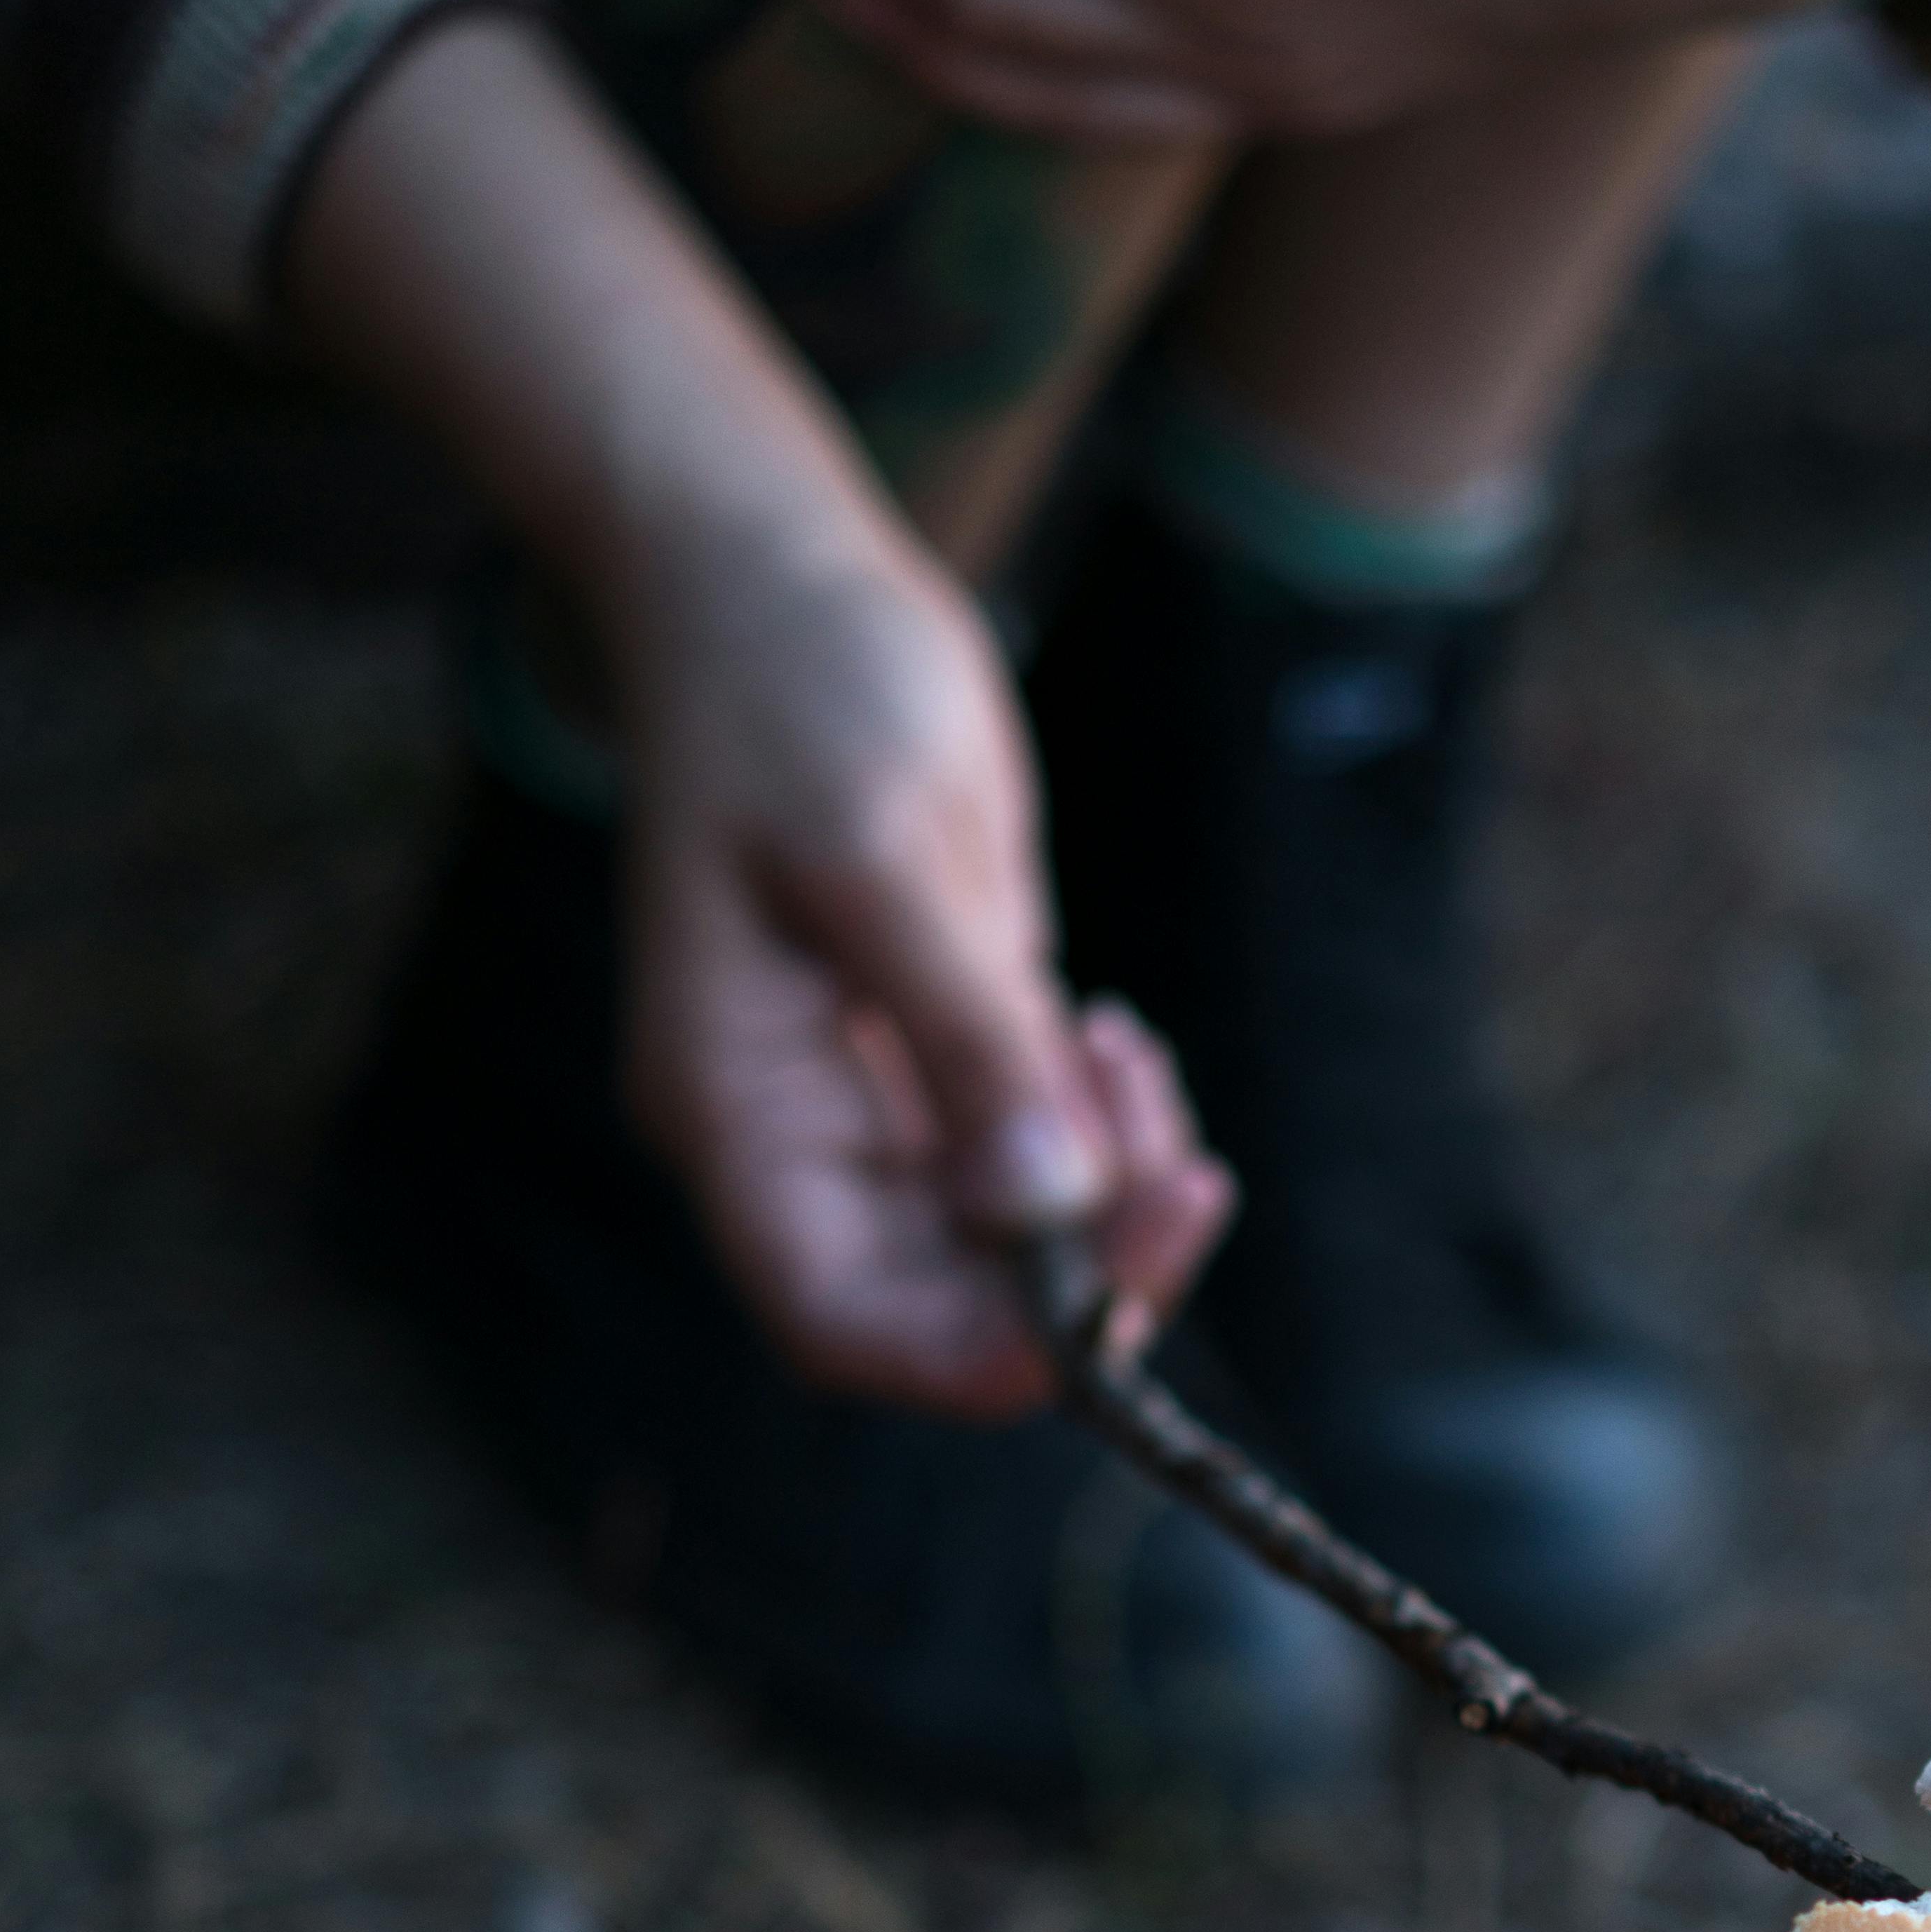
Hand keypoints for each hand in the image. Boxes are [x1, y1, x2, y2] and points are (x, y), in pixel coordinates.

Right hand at [617, 512, 1227, 1412]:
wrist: (775, 575)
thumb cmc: (792, 687)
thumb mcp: (880, 851)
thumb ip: (966, 1037)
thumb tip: (1047, 1203)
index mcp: (738, 1114)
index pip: (847, 1319)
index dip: (978, 1356)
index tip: (1111, 1309)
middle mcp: (801, 1135)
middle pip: (950, 1299)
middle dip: (1084, 1266)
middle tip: (1192, 1179)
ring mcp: (877, 1096)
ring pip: (1015, 1234)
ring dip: (1108, 1186)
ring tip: (1128, 1058)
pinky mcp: (949, 1045)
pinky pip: (1041, 1149)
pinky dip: (1102, 1127)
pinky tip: (1113, 1038)